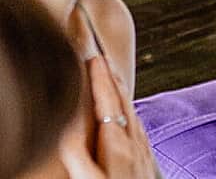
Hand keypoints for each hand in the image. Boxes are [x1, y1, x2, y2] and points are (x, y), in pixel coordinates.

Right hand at [59, 57, 157, 178]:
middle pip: (123, 102)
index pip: (107, 102)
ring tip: (113, 78)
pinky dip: (129, 112)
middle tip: (102, 58)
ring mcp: (143, 150)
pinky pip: (138, 127)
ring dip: (122, 93)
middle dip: (112, 79)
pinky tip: (127, 115)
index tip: (93, 57)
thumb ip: (76, 154)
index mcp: (118, 143)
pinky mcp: (147, 159)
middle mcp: (135, 142)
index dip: (99, 78)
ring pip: (132, 112)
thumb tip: (67, 128)